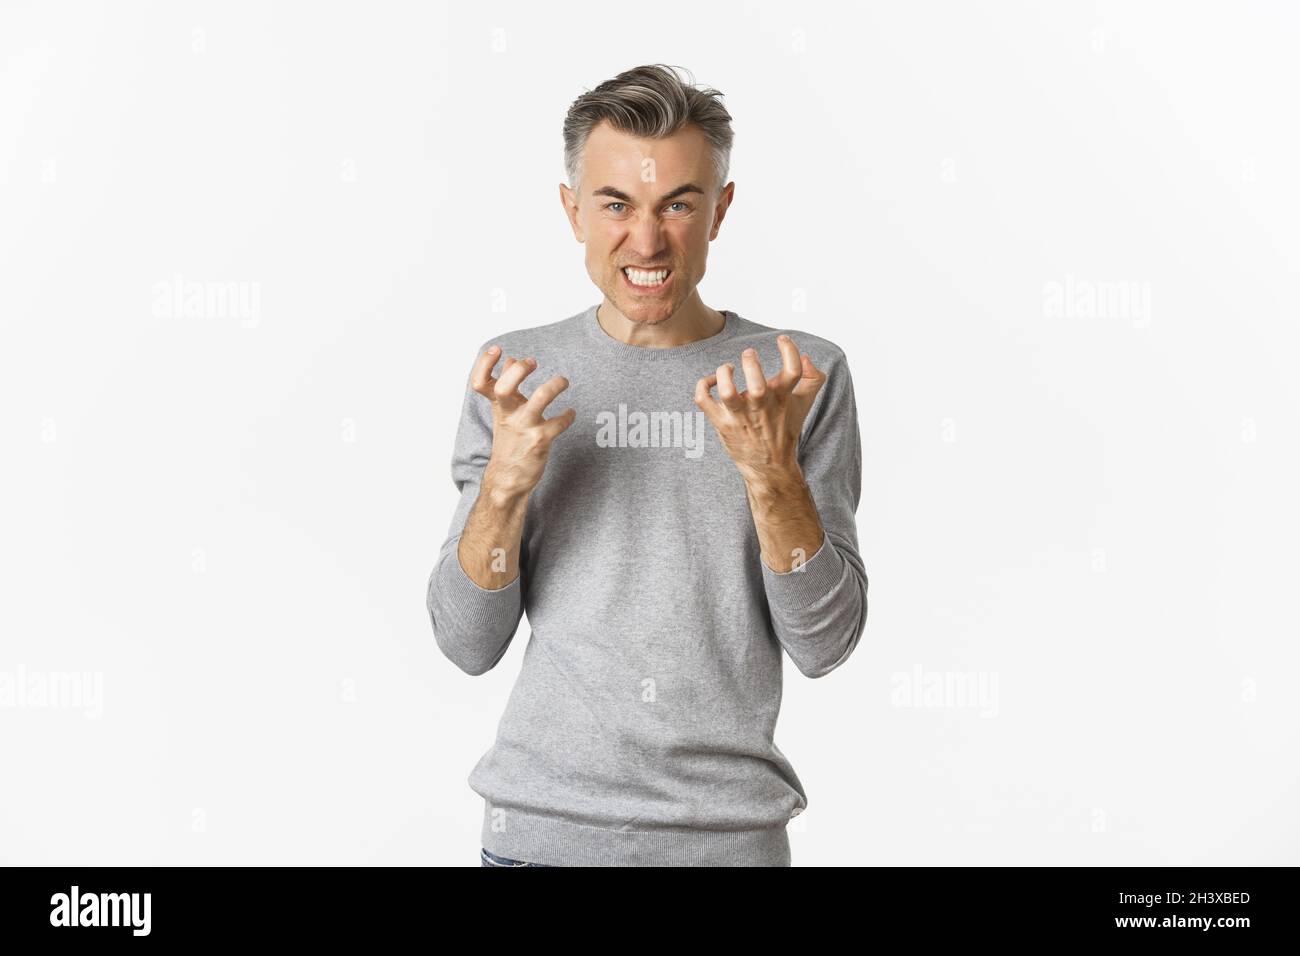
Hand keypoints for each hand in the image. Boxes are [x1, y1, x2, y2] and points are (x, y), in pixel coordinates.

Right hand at [470, 346, 574, 497]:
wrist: (508, 479)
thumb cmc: (509, 441)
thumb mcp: (504, 413)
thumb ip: (508, 386)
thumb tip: (510, 359)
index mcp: (498, 407)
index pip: (480, 382)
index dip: (484, 363)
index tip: (497, 349)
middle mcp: (509, 416)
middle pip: (505, 387)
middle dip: (519, 370)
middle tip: (533, 362)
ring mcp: (524, 428)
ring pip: (540, 398)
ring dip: (555, 385)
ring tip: (563, 381)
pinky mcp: (540, 441)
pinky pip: (559, 422)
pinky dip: (568, 415)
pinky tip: (570, 414)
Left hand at [693, 334, 825, 485]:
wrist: (769, 465)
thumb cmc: (784, 429)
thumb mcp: (803, 404)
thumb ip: (813, 379)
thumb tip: (808, 358)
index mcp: (783, 398)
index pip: (793, 371)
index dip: (790, 350)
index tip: (782, 339)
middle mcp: (761, 407)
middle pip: (757, 385)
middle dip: (751, 363)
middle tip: (749, 354)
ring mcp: (740, 416)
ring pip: (727, 393)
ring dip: (723, 374)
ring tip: (727, 368)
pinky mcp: (722, 423)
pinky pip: (703, 400)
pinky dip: (702, 386)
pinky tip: (710, 381)